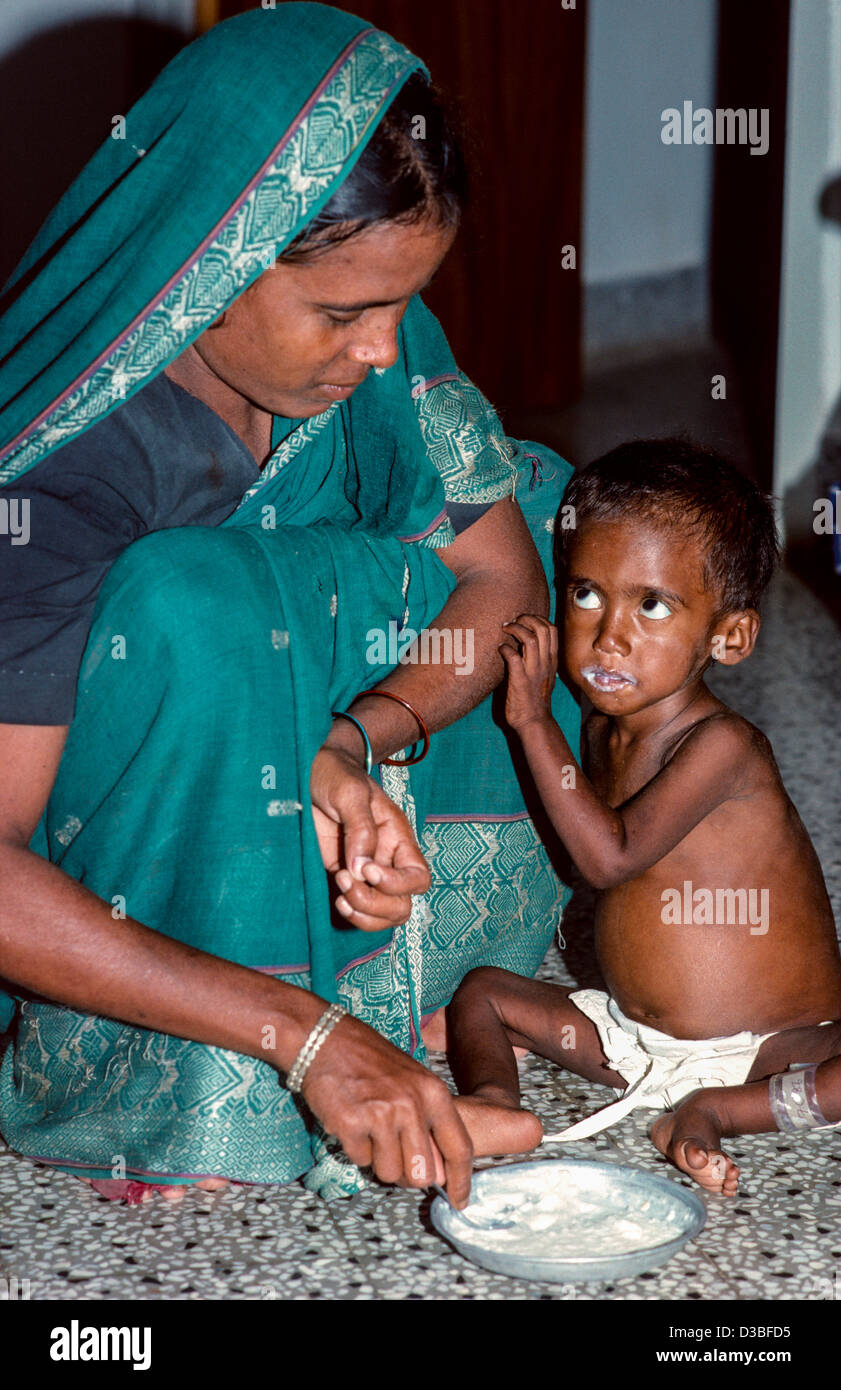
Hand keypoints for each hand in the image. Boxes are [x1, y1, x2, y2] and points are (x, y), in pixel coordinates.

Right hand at [302, 1011, 473, 1204]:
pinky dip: (354, 1148)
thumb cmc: (369, 1060)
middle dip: (407, 1174)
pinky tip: (349, 1120)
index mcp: (433, 1093)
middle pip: (422, 1174)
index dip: (461, 1181)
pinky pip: (360, 1160)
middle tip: (393, 1155)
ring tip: (368, 1127)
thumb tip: (436, 1174)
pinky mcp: (352, 1124)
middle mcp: (412, 1105)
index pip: (459, 1148)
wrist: (324, 1039)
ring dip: (377, 1159)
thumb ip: (426, 1122)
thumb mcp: (411, 1082)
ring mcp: (382, 1115)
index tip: (459, 1201)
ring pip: (388, 1172)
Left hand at [310, 745, 429, 929]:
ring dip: (364, 913)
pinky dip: (351, 914)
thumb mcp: (351, 792)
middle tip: (346, 880)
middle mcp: (387, 861)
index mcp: (398, 838)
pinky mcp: (343, 877)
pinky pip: (358, 910)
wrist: (309, 772)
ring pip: (383, 915)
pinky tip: (337, 899)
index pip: (418, 878)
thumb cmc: (336, 775)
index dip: (398, 884)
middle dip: (376, 903)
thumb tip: (361, 868)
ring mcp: (364, 872)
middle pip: (401, 904)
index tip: (368, 870)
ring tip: (341, 892)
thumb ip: (360, 828)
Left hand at [499, 614, 557, 731]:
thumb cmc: (535, 698)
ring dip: (516, 629)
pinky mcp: (520, 680)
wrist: (534, 721)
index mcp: (551, 659)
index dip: (537, 618)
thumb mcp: (542, 674)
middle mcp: (545, 662)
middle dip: (526, 618)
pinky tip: (500, 649)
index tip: (523, 620)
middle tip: (513, 621)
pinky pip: (514, 657)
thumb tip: (522, 643)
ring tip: (505, 628)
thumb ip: (537, 658)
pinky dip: (505, 648)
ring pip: (531, 638)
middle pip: (543, 628)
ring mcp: (534, 671)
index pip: (552, 629)